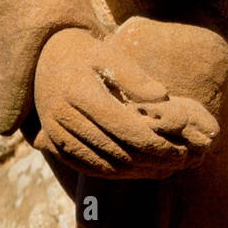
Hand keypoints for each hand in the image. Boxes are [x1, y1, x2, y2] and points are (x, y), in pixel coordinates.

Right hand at [33, 28, 218, 176]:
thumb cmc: (86, 54)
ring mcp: (57, 136)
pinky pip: (91, 168)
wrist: (46, 59)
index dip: (153, 143)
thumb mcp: (109, 55)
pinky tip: (143, 169)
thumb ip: (136, 77)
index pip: (122, 127)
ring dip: (138, 172)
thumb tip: (163, 96)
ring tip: (167, 168)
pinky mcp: (57, 147)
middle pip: (115, 151)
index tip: (180, 148)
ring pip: (104, 166)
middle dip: (151, 161)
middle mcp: (63, 119)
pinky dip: (119, 173)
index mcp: (77, 93)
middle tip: (181, 161)